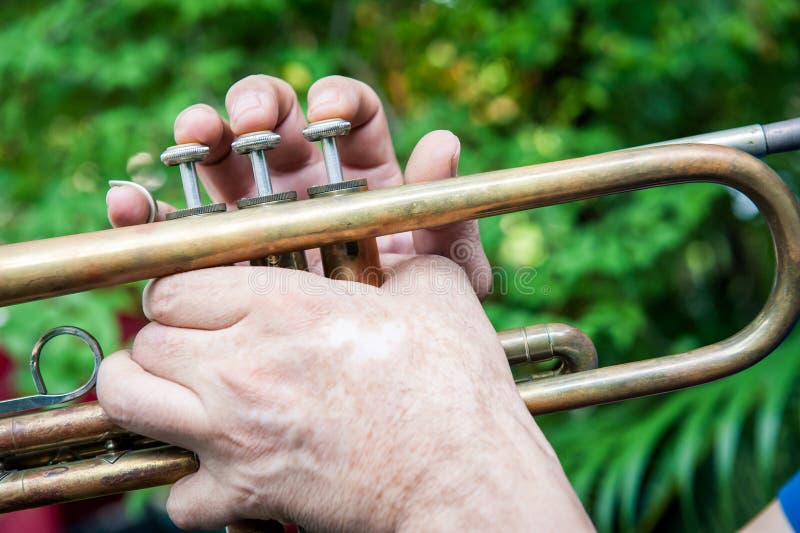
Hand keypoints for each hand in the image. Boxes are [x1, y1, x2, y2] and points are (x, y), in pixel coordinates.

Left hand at [97, 257, 590, 530]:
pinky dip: (191, 486)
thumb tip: (408, 244)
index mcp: (283, 304)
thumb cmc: (456, 384)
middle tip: (194, 349)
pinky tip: (223, 472)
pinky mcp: (244, 493)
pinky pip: (176, 496)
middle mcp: (243, 364)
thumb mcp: (437, 293)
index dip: (184, 292)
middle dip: (163, 342)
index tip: (203, 303)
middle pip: (145, 339)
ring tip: (179, 398)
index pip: (174, 284)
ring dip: (146, 397)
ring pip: (128, 402)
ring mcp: (235, 432)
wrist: (466, 476)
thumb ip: (406, 253)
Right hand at [106, 75, 490, 296]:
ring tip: (192, 138)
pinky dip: (150, 208)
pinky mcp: (212, 251)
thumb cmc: (410, 322)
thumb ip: (444, 219)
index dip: (336, 103)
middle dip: (258, 107)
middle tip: (250, 122)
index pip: (346, 118)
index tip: (327, 116)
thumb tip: (443, 143)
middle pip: (274, 123)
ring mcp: (254, 212)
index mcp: (359, 176)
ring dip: (200, 136)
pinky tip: (134, 202)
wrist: (366, 384)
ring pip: (220, 157)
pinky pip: (174, 221)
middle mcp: (303, 185)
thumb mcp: (437, 276)